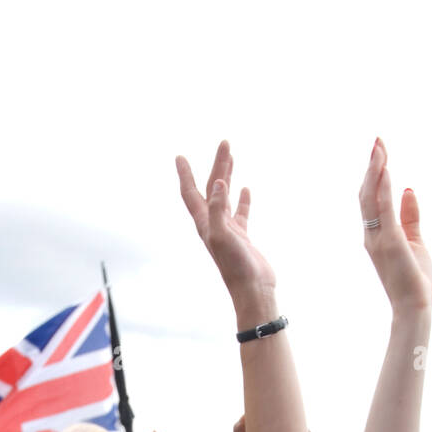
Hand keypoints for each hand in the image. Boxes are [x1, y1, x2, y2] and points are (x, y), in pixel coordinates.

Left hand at [176, 141, 274, 297]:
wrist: (252, 290)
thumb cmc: (236, 267)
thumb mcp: (224, 236)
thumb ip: (219, 210)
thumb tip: (218, 184)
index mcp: (204, 223)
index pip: (191, 193)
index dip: (185, 174)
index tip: (179, 156)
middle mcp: (213, 224)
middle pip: (212, 188)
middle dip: (217, 165)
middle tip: (224, 142)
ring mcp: (227, 230)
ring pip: (226, 196)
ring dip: (228, 176)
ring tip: (232, 156)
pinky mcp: (242, 237)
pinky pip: (241, 213)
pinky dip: (243, 199)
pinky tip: (246, 189)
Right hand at [359, 139, 431, 312]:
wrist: (414, 306)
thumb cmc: (415, 280)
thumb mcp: (415, 241)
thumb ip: (410, 216)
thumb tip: (408, 190)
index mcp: (377, 236)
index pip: (371, 199)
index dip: (374, 175)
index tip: (380, 152)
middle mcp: (372, 235)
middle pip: (367, 194)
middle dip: (373, 166)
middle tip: (378, 141)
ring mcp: (379, 239)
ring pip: (372, 198)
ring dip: (376, 171)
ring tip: (380, 148)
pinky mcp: (392, 242)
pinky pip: (384, 210)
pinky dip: (384, 189)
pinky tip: (386, 170)